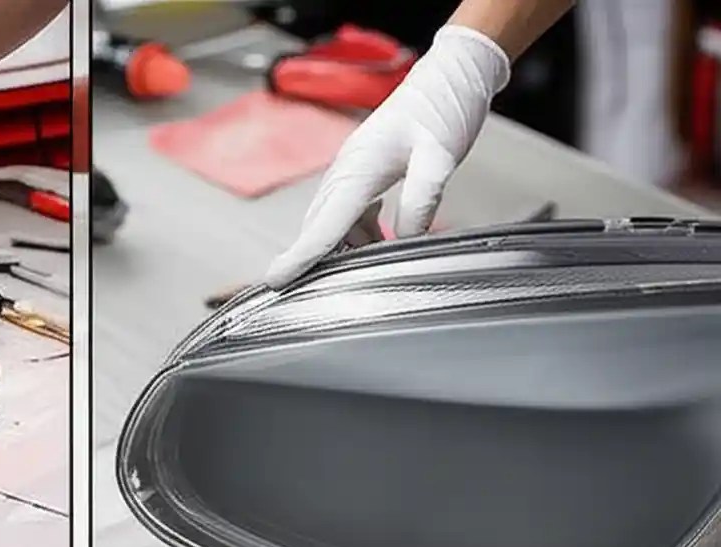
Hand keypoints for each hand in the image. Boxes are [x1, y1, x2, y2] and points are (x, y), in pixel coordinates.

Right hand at [265, 25, 510, 288]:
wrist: (447, 77)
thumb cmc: (441, 109)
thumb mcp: (440, 156)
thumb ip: (420, 200)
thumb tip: (404, 240)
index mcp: (359, 168)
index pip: (324, 223)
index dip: (300, 255)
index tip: (275, 279)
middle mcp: (346, 171)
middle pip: (319, 227)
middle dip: (311, 260)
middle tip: (313, 294)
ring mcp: (351, 172)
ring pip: (333, 223)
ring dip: (345, 248)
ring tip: (375, 264)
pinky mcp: (361, 174)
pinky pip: (347, 213)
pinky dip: (358, 233)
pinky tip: (381, 237)